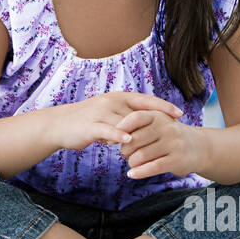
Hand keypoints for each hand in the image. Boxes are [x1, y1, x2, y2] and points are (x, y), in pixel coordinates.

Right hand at [51, 92, 183, 152]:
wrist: (59, 124)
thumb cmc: (87, 121)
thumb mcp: (109, 115)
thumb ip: (126, 118)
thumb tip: (144, 125)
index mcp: (118, 97)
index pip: (145, 100)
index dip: (163, 106)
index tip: (179, 113)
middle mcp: (111, 102)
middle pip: (139, 112)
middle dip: (158, 120)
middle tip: (175, 129)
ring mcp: (101, 113)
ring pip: (126, 122)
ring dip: (141, 132)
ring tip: (157, 141)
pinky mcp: (91, 125)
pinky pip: (108, 130)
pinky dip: (118, 135)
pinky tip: (129, 141)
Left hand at [118, 110, 208, 179]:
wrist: (198, 147)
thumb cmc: (168, 135)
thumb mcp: (157, 123)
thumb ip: (137, 126)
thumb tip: (111, 135)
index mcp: (158, 115)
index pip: (134, 118)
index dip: (120, 128)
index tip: (110, 138)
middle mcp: (166, 128)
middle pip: (134, 140)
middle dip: (124, 149)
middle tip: (124, 154)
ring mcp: (173, 144)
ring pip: (141, 156)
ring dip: (131, 162)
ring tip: (131, 163)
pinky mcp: (177, 160)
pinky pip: (153, 167)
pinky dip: (139, 172)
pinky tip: (131, 174)